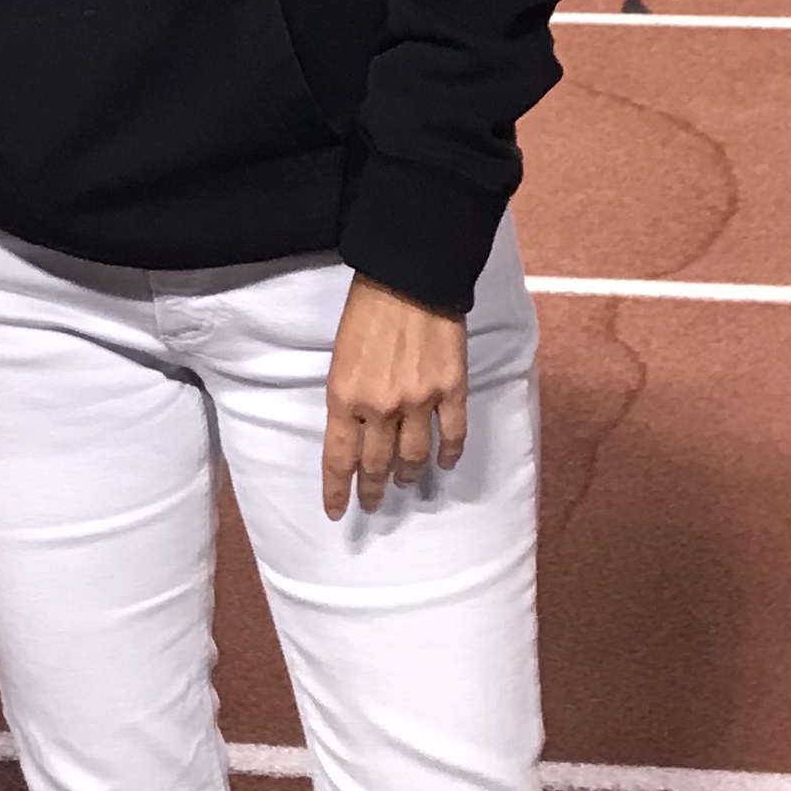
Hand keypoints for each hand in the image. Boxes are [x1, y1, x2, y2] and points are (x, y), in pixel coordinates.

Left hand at [321, 276, 468, 522]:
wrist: (408, 278)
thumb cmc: (365, 311)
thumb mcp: (339, 356)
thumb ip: (346, 396)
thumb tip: (355, 428)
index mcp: (345, 396)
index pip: (339, 457)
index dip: (338, 489)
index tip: (337, 512)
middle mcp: (381, 407)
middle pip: (377, 464)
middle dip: (373, 489)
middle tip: (373, 504)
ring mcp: (420, 402)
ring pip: (414, 456)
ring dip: (408, 475)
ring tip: (405, 484)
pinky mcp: (452, 391)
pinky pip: (453, 434)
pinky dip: (449, 454)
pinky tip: (445, 464)